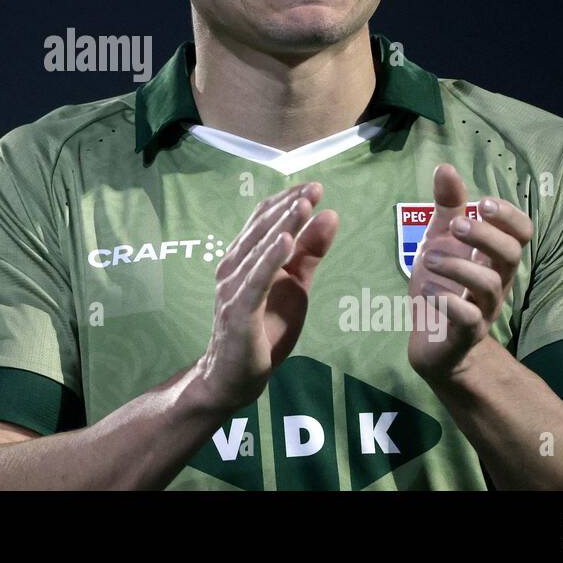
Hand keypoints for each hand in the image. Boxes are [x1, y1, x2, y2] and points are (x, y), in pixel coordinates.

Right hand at [197, 182, 337, 411]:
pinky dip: (270, 259)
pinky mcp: (239, 312)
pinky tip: (286, 242)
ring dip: (282, 225)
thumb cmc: (262, 328)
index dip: (289, 200)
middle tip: (315, 189)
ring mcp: (233, 288)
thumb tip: (330, 214)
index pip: (265, 219)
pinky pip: (256, 281)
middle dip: (290, 207)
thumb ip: (310, 253)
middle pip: (262, 229)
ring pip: (259, 249)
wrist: (232, 376)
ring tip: (304, 206)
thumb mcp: (295, 286)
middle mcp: (234, 266)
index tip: (315, 186)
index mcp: (246, 257)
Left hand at [406, 163, 531, 383]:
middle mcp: (496, 282)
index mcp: (492, 257)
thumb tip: (446, 167)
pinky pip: (468, 320)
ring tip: (428, 259)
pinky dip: (450, 303)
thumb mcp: (440, 241)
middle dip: (486, 236)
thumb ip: (446, 208)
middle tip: (456, 226)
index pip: (521, 233)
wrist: (431, 340)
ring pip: (488, 286)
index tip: (482, 203)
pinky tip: (431, 292)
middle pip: (512, 255)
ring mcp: (483, 309)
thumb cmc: (442, 283)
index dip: (509, 216)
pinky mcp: (465, 334)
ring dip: (457, 267)